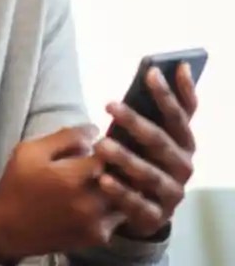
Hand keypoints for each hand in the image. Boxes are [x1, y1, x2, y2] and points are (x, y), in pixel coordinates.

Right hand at [0, 126, 124, 262]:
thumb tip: (94, 130)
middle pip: (121, 176)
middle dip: (115, 166)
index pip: (109, 153)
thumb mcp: (29, 152)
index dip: (106, 147)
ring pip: (125, 196)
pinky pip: (119, 216)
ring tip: (105, 179)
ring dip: (119, 186)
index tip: (98, 146)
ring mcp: (96, 222)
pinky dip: (114, 205)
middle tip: (105, 161)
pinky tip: (100, 199)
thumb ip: (63, 138)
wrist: (8, 228)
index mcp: (71, 177)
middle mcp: (89, 202)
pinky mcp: (99, 236)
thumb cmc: (17, 185)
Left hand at [94, 63, 199, 238]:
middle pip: (161, 141)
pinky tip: (102, 179)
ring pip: (149, 173)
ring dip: (125, 158)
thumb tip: (174, 68)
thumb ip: (158, 109)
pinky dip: (121, 191)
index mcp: (184, 143)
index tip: (151, 71)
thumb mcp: (151, 135)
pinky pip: (137, 203)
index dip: (169, 94)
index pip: (181, 115)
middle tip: (109, 104)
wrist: (142, 209)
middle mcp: (183, 166)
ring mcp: (171, 192)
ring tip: (101, 145)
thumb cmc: (143, 160)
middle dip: (136, 122)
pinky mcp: (155, 216)